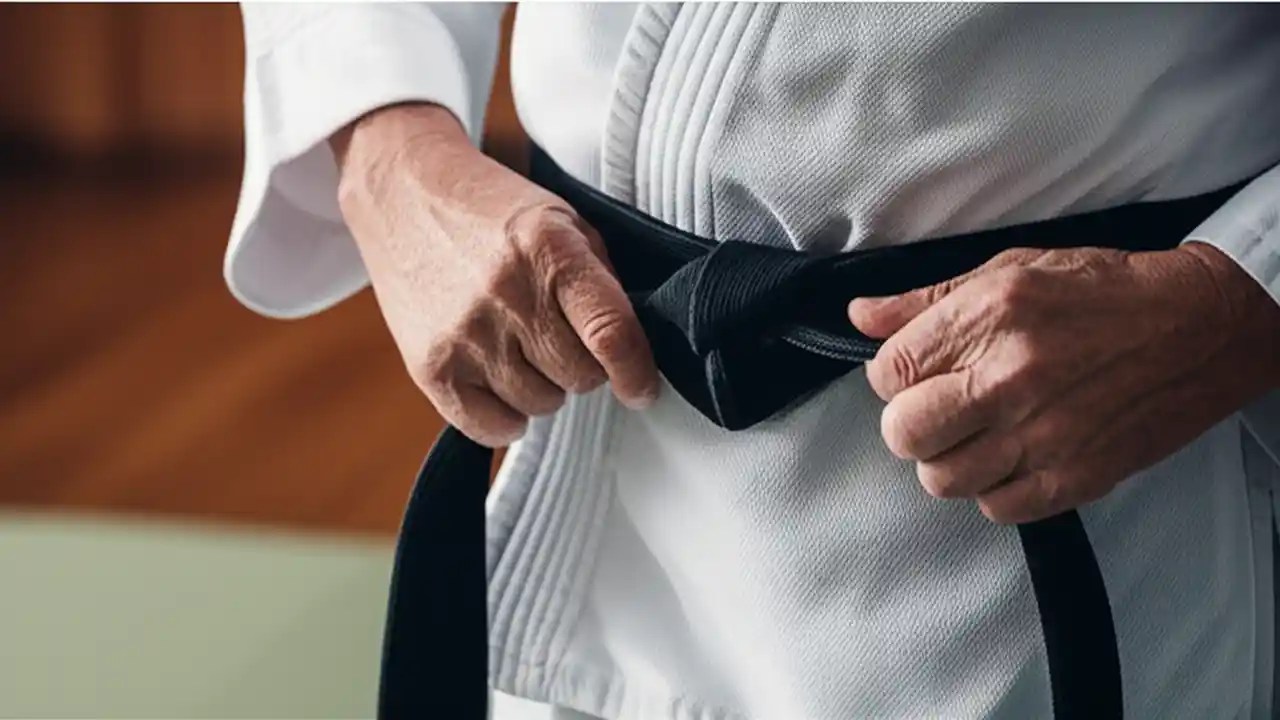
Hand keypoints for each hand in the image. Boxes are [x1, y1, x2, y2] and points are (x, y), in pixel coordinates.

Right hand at [332, 104, 658, 446]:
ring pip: (541, 404)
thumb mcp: (561, 221)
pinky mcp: (429, 367)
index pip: (610, 333)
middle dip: (582, 365)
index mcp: (550, 250)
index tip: (641, 390)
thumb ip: (602, 280)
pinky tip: (499, 379)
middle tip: (557, 335)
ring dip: (543, 386)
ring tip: (520, 345)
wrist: (402, 193)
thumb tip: (633, 350)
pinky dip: (506, 415)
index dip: (636, 373)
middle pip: (579, 377)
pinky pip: (492, 427)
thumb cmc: (492, 210)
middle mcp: (507, 292)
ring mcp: (464, 333)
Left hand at [849, 243, 1279, 523]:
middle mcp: (1011, 378)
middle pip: (905, 434)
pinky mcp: (1075, 476)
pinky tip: (1012, 455)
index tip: (915, 371)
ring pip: (942, 479)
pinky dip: (994, 488)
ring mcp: (1044, 434)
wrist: (1199, 326)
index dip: (892, 374)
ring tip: (978, 431)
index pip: (888, 373)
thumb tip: (861, 315)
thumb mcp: (1009, 270)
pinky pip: (996, 508)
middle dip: (910, 422)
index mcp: (989, 317)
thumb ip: (926, 300)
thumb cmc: (1102, 291)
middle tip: (939, 406)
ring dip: (949, 458)